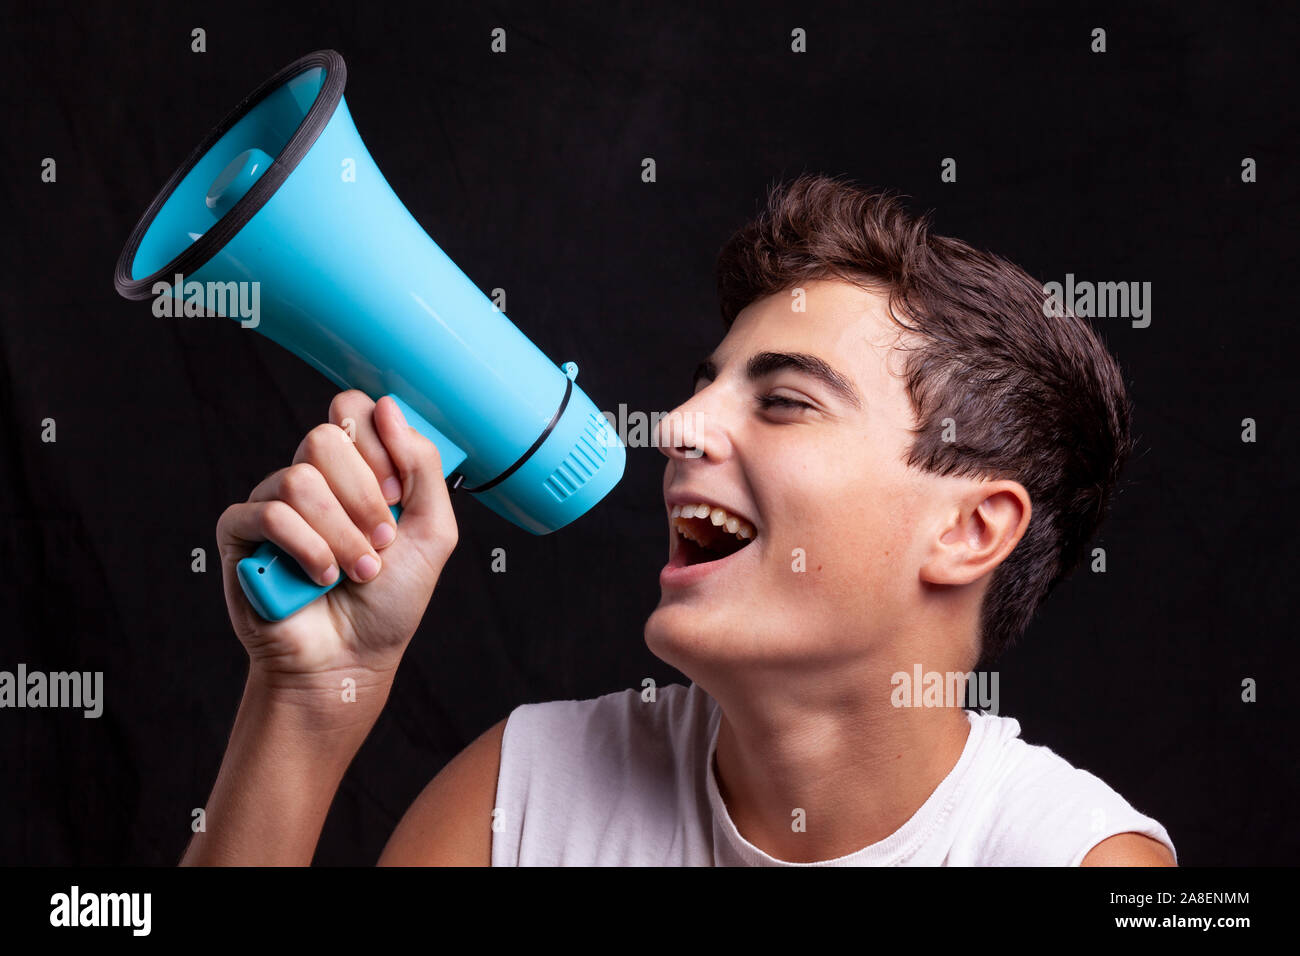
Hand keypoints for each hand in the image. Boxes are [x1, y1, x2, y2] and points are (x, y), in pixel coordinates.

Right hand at [216, 391, 457, 709]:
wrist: (352, 659)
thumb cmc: (390, 600)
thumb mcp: (432, 531)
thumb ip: (422, 466)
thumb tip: (388, 407)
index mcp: (354, 470)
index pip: (352, 411)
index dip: (378, 445)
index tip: (398, 494)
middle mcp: (312, 479)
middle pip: (325, 438)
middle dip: (364, 497)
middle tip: (382, 542)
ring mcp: (273, 503)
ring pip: (300, 481)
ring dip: (341, 535)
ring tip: (357, 571)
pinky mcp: (241, 534)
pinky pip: (269, 515)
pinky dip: (306, 548)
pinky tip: (320, 577)